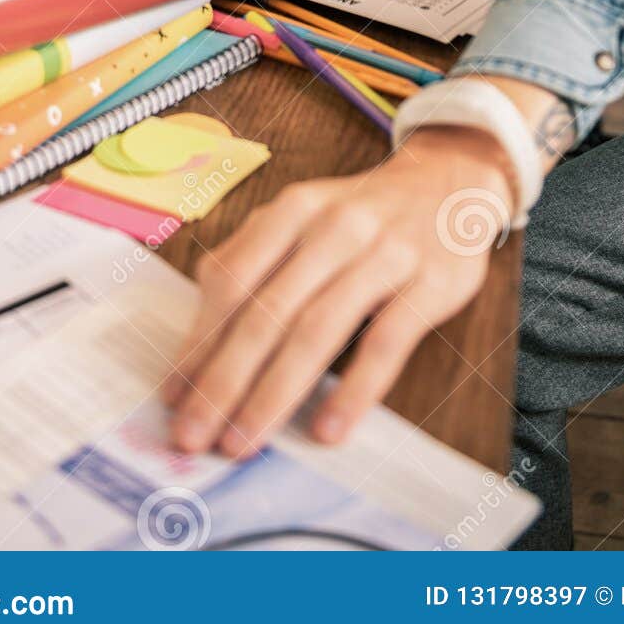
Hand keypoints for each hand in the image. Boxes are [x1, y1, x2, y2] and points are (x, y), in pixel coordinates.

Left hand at [163, 125, 512, 458]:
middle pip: (267, 312)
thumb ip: (252, 259)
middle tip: (195, 435)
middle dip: (224, 381)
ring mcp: (385, 253)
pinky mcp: (429, 283)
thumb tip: (198, 333)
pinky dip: (354, 390)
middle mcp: (335, 226)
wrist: (450, 183)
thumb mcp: (304, 214)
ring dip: (274, 393)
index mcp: (294, 208)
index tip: (173, 396)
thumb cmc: (362, 214)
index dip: (199, 341)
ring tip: (244, 440)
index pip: (233, 280)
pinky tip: (328, 429)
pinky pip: (386, 343)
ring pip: (317, 330)